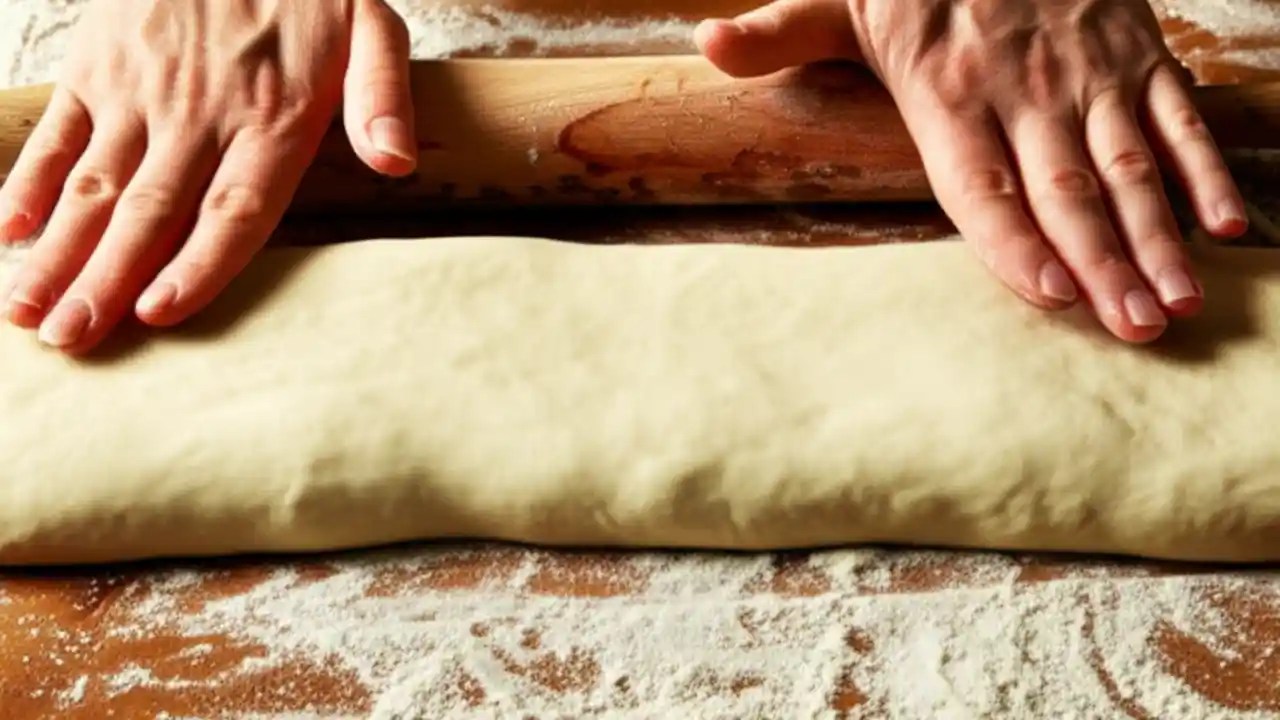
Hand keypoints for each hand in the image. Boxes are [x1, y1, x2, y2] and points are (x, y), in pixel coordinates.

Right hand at [0, 0, 416, 353]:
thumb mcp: (371, 27)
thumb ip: (382, 97)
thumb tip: (396, 164)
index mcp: (271, 118)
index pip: (232, 208)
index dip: (196, 263)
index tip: (156, 313)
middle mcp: (199, 114)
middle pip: (152, 211)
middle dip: (105, 280)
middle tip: (70, 342)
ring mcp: (139, 90)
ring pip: (95, 182)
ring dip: (57, 249)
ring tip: (28, 312)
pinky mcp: (97, 64)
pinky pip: (58, 131)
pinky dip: (28, 179)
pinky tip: (7, 230)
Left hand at [695, 0, 1247, 342]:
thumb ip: (779, 33)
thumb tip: (708, 47)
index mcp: (948, 88)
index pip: (981, 179)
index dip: (1012, 239)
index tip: (1047, 294)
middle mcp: (1024, 87)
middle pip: (1066, 188)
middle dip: (1102, 262)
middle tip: (1133, 330)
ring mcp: (1087, 72)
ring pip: (1130, 161)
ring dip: (1158, 234)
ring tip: (1178, 301)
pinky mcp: (1134, 53)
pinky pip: (1177, 114)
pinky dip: (1205, 168)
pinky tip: (1226, 226)